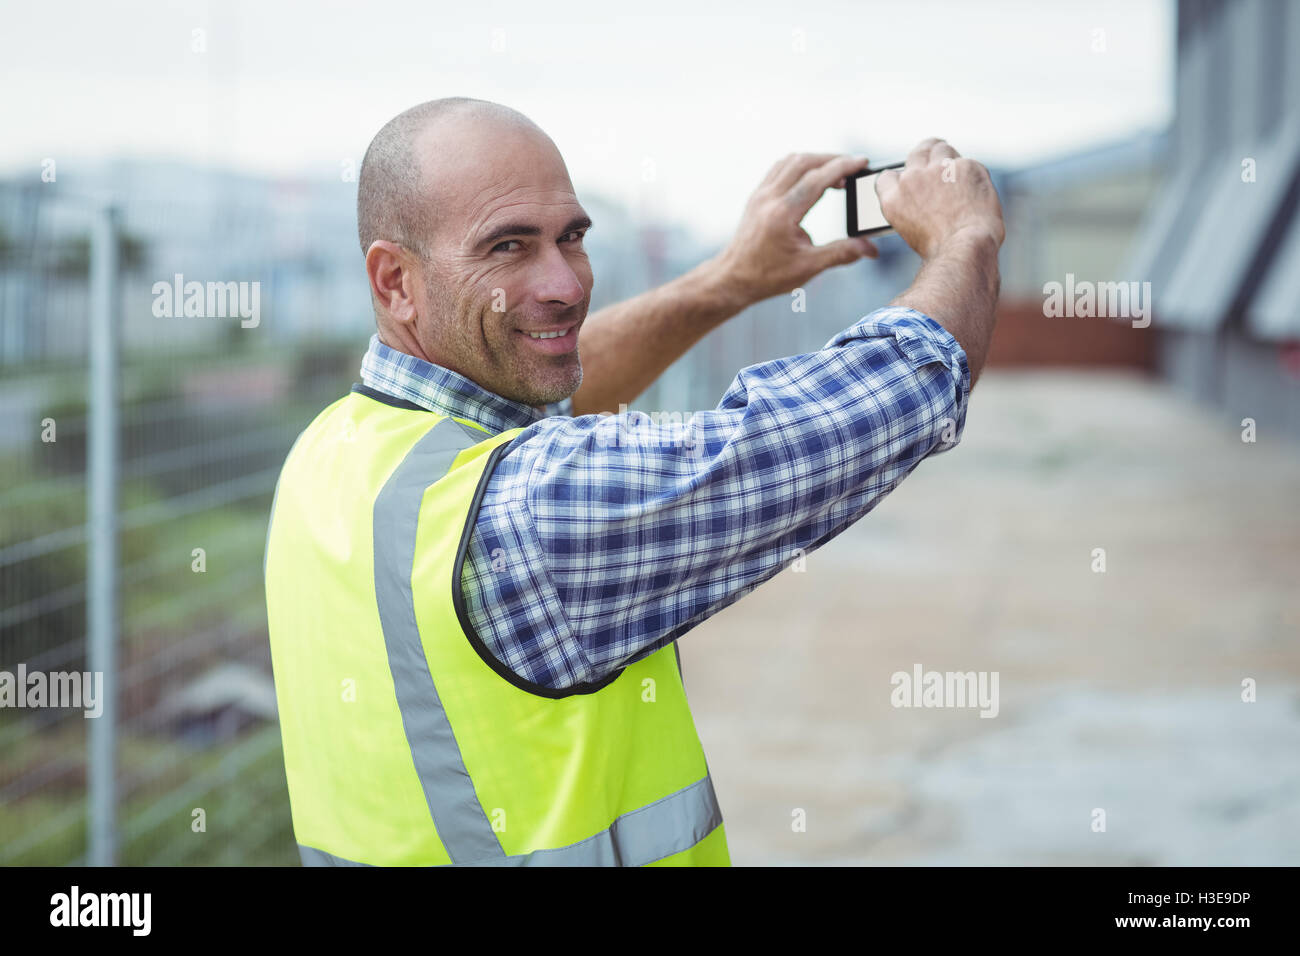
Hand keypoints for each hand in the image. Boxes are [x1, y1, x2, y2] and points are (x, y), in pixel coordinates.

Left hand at [712, 153, 880, 304]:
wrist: (733, 278)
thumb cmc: (767, 276)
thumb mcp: (808, 268)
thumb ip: (841, 254)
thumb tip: (870, 250)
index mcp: (782, 214)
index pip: (816, 179)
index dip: (842, 167)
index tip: (862, 162)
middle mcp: (769, 198)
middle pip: (804, 162)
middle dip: (832, 160)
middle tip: (853, 168)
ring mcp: (760, 195)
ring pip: (790, 161)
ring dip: (815, 160)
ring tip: (835, 174)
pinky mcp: (756, 197)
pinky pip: (779, 169)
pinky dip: (799, 166)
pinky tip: (811, 178)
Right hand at [875, 138, 1004, 260]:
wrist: (964, 247)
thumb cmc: (941, 247)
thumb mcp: (911, 229)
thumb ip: (912, 204)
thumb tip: (926, 194)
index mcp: (893, 198)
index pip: (888, 176)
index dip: (900, 175)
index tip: (909, 176)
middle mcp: (912, 179)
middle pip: (918, 152)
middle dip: (927, 152)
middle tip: (936, 152)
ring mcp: (938, 169)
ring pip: (942, 149)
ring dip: (949, 157)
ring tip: (958, 171)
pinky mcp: (964, 166)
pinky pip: (968, 163)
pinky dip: (972, 174)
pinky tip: (976, 190)